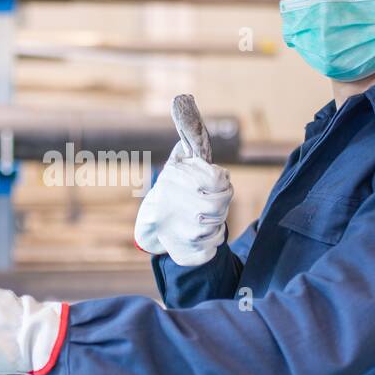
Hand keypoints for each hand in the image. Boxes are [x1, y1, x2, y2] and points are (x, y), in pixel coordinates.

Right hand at [134, 140, 233, 265]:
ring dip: (216, 222)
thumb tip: (189, 123)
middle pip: (220, 205)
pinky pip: (213, 247)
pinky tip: (204, 233)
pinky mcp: (186, 251)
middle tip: (215, 202)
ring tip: (206, 216)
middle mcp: (180, 205)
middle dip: (222, 203)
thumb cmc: (172, 188)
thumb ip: (188, 148)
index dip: (223, 182)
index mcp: (178, 180)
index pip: (219, 180)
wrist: (151, 220)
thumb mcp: (177, 165)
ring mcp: (183, 230)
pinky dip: (212, 240)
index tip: (219, 183)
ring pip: (218, 227)